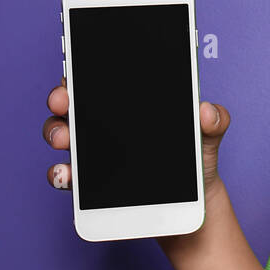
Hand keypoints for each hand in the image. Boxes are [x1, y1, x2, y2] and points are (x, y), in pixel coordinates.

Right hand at [42, 76, 230, 200]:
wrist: (194, 200)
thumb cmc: (196, 157)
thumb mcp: (208, 136)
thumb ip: (214, 120)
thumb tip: (206, 112)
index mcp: (130, 103)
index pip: (100, 79)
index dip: (83, 70)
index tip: (76, 71)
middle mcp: (104, 124)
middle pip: (72, 103)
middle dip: (61, 98)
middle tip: (64, 102)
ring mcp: (93, 152)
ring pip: (62, 134)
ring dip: (56, 133)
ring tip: (64, 139)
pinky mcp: (90, 184)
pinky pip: (68, 175)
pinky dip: (62, 174)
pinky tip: (68, 175)